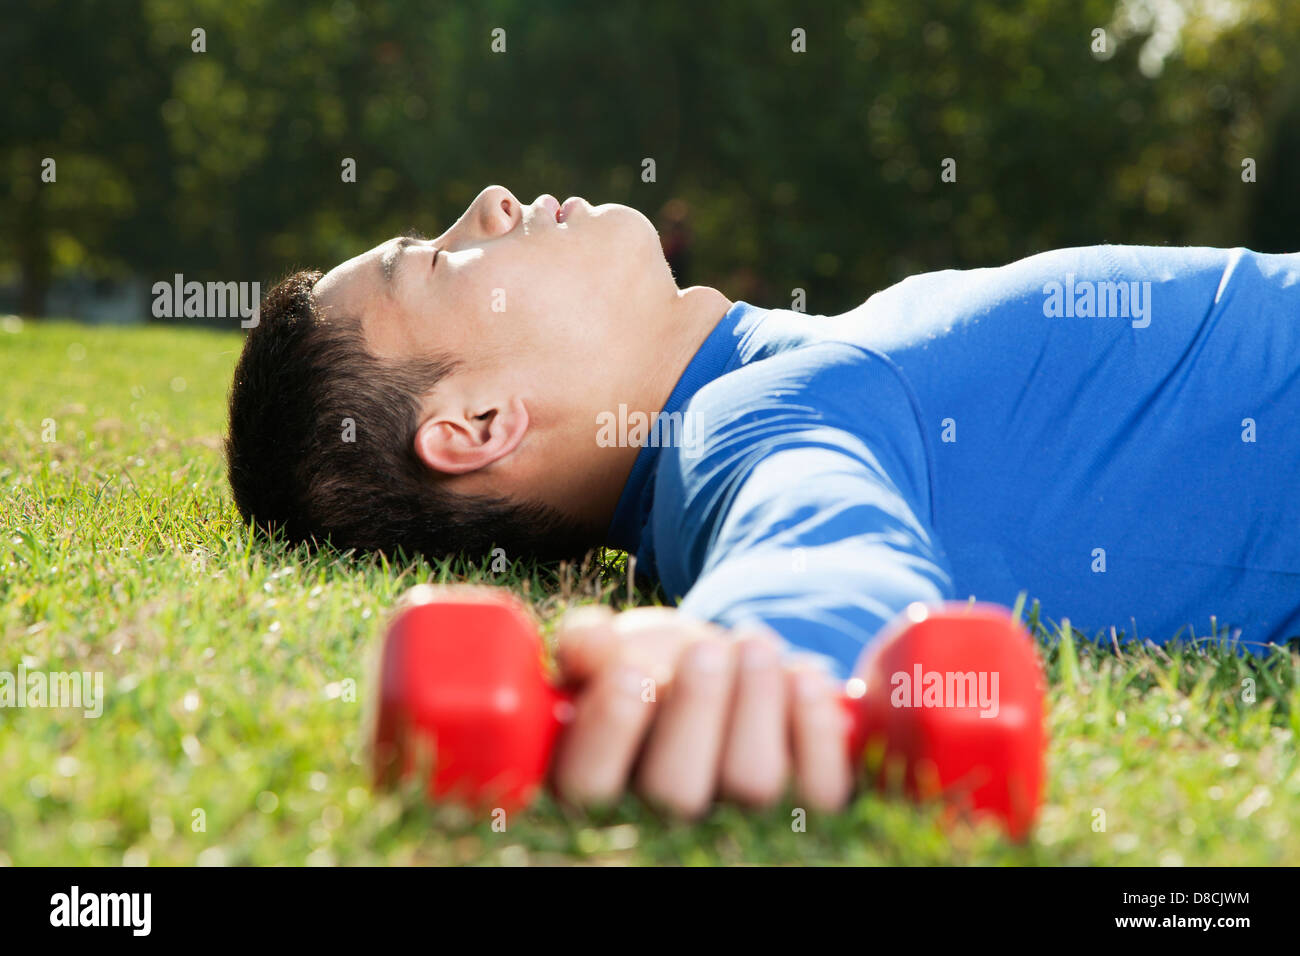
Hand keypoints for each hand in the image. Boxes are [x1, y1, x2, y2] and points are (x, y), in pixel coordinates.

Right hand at [550, 605, 852, 817]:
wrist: (726, 681)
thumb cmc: (653, 669)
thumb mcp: (614, 653)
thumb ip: (589, 644)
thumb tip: (593, 639)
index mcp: (594, 788)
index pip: (587, 784)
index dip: (607, 733)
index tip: (630, 672)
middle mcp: (662, 823)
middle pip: (674, 790)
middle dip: (696, 707)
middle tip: (707, 650)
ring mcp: (737, 826)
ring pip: (750, 781)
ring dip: (756, 700)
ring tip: (753, 643)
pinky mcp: (803, 816)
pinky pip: (818, 787)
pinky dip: (814, 726)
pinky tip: (803, 677)